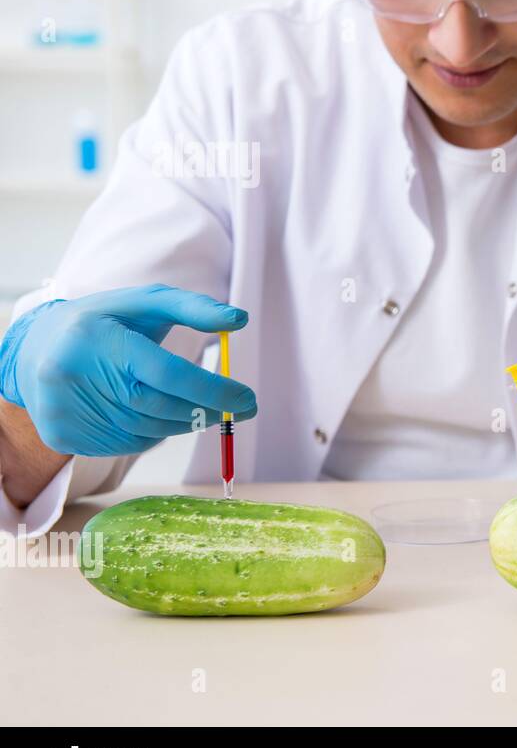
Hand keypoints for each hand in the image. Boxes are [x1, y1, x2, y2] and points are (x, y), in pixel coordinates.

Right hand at [0, 284, 255, 457]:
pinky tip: (154, 412)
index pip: (166, 373)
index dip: (212, 390)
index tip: (247, 399)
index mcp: (98, 338)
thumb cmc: (106, 322)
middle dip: (206, 411)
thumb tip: (240, 319)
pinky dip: (153, 432)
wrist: (37, 348)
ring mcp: (65, 410)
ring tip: (198, 406)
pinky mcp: (63, 435)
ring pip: (147, 431)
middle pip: (159, 408)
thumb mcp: (145, 303)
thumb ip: (193, 308)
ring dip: (183, 423)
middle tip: (240, 409)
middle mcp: (74, 376)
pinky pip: (127, 445)